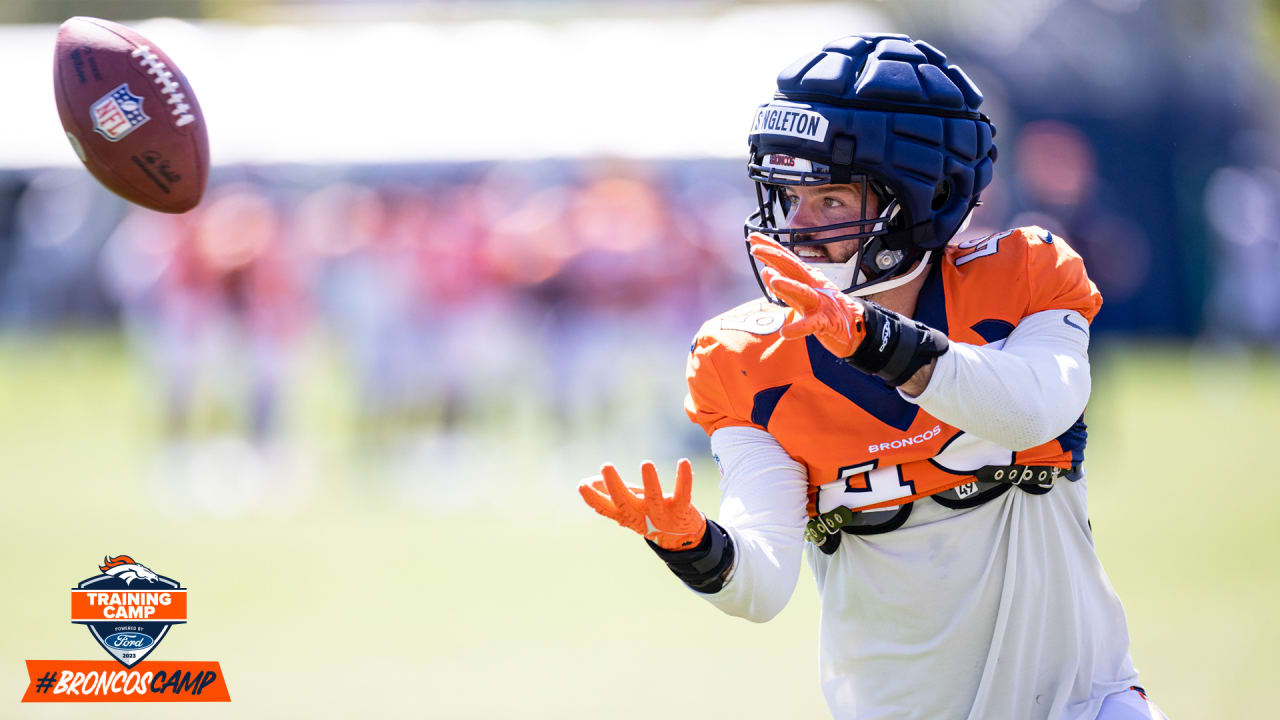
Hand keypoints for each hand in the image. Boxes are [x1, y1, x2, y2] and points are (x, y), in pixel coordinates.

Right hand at [578, 459, 706, 550]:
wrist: (681, 539)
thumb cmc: (650, 515)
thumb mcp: (629, 506)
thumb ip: (610, 494)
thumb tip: (585, 481)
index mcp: (627, 515)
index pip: (606, 509)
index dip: (593, 498)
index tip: (582, 485)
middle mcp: (641, 516)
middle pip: (624, 503)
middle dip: (614, 486)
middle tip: (605, 466)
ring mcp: (661, 515)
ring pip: (654, 499)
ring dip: (650, 482)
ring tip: (646, 464)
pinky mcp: (681, 512)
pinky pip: (683, 495)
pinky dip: (684, 479)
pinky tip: (683, 462)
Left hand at [748, 233, 867, 357]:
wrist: (856, 327)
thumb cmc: (826, 309)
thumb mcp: (801, 294)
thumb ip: (783, 283)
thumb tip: (765, 269)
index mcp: (806, 278)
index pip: (786, 259)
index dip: (770, 247)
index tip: (752, 237)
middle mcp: (813, 286)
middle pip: (793, 268)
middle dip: (774, 257)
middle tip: (756, 250)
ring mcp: (820, 303)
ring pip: (803, 292)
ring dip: (789, 286)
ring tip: (774, 280)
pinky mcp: (826, 322)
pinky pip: (811, 325)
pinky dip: (799, 328)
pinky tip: (786, 332)